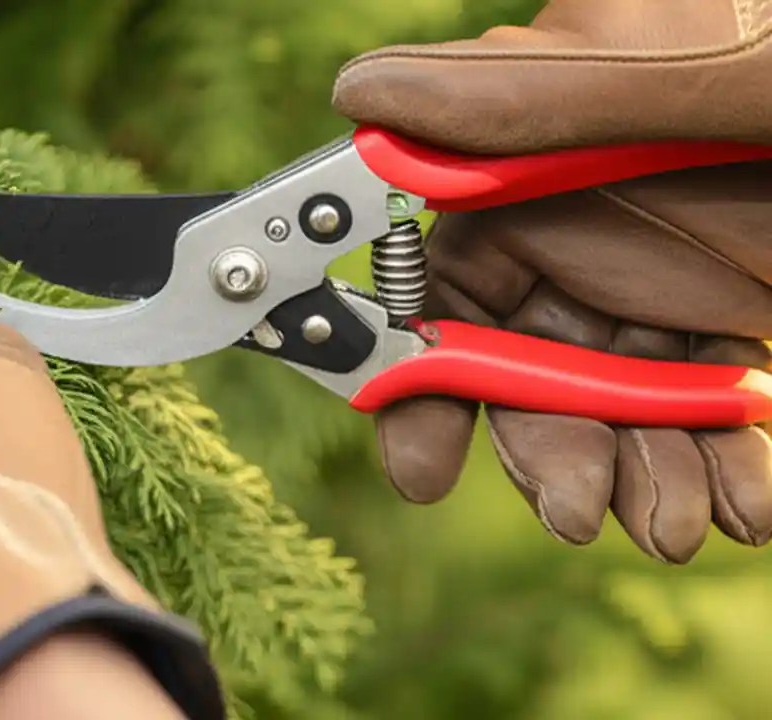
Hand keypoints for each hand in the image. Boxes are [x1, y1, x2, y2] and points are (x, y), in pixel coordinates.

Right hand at [333, 0, 771, 562]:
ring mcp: (650, 275)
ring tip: (681, 522)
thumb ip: (523, 96)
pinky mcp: (722, 310)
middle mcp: (575, 226)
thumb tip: (359, 96)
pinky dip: (718, 465)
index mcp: (530, 165)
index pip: (436, 287)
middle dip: (547, 452)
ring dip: (638, 476)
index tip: (420, 469)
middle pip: (520, 370)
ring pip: (610, 405)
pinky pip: (699, 406)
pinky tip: (745, 502)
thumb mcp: (673, 73)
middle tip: (581, 509)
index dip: (417, 384)